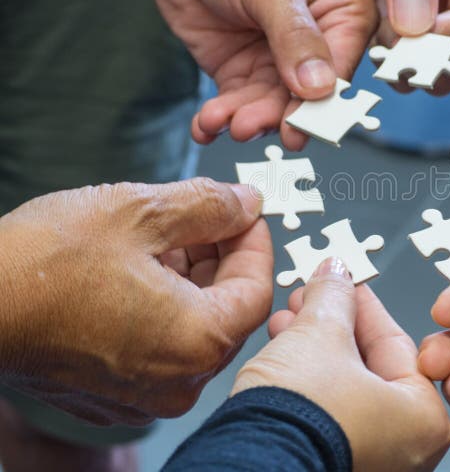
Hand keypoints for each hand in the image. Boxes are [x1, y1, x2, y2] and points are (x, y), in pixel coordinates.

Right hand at [0, 179, 272, 425]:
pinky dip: (162, 307)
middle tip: (203, 217)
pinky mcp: (112, 394)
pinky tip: (138, 270)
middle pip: (228, 311)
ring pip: (193, 327)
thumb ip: (210, 206)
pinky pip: (160, 347)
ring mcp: (142, 395)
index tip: (242, 213)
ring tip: (163, 236)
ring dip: (191, 279)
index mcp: (197, 342)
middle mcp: (177, 382)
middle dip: (221, 258)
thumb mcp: (141, 211)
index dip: (253, 242)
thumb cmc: (42, 264)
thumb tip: (247, 204)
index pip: (258, 289)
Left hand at [150, 0, 376, 147]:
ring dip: (245, 119)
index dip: (322, 101)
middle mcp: (319, 45)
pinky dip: (220, 118)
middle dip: (276, 116)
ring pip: (270, 107)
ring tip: (221, 120)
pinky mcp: (244, 73)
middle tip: (249, 125)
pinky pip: (237, 105)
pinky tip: (204, 124)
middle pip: (306, 98)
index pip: (342, 68)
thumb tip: (319, 89)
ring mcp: (279, 63)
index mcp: (345, 15)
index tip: (300, 125)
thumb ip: (296, 36)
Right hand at [234, 258, 449, 470]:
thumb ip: (333, 297)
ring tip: (288, 320)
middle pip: (368, 366)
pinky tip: (281, 354)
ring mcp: (372, 463)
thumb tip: (335, 276)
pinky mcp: (337, 467)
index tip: (346, 284)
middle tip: (313, 297)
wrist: (250, 464)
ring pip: (345, 389)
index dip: (362, 304)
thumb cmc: (303, 419)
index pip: (395, 342)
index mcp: (424, 421)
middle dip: (332, 324)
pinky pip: (330, 415)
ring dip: (313, 348)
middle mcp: (408, 452)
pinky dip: (309, 382)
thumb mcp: (320, 334)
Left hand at [292, 0, 449, 93]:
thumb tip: (418, 30)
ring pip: (447, 74)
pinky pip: (415, 73)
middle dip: (435, 61)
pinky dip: (394, 70)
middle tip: (393, 51)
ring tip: (380, 44)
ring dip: (413, 71)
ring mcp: (446, 28)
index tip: (414, 36)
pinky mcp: (415, 42)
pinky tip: (371, 46)